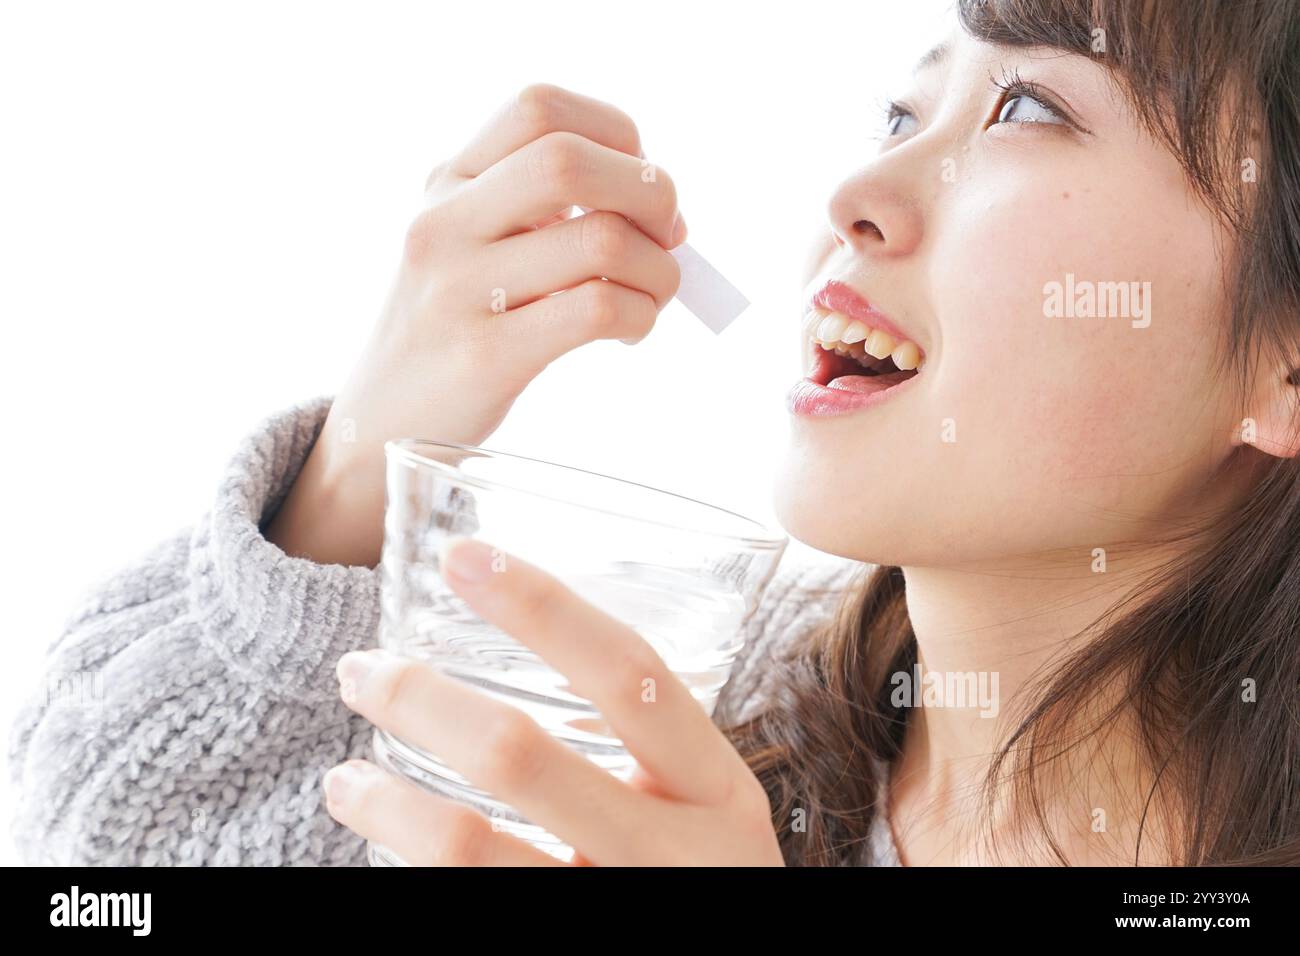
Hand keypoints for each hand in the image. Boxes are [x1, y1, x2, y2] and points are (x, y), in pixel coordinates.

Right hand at [267, 84, 684, 567]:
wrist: (377, 421)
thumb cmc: (452, 330)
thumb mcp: (475, 247)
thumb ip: (550, 215)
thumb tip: (669, 216)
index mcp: (448, 181)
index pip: (540, 107)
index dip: (616, 133)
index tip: (640, 183)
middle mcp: (445, 221)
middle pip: (571, 161)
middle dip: (652, 194)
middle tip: (668, 238)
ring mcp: (459, 288)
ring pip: (599, 240)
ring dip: (657, 270)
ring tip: (651, 296)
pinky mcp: (484, 355)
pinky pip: (595, 309)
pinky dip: (639, 315)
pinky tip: (628, 330)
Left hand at [322, 537, 783, 865]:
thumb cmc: (701, 876)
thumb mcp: (700, 810)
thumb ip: (640, 750)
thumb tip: (521, 651)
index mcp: (716, 791)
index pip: (629, 673)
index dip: (543, 606)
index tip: (463, 556)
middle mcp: (673, 856)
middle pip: (523, 757)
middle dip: (421, 701)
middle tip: (361, 671)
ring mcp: (613, 911)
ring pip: (470, 849)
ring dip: (387, 803)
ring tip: (343, 779)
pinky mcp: (564, 950)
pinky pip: (465, 901)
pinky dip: (408, 861)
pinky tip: (383, 842)